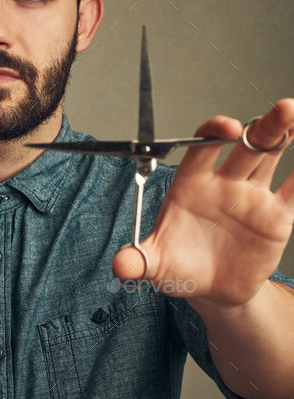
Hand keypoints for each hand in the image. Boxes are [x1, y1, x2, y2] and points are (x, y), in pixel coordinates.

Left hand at [112, 99, 293, 306]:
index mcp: (191, 185)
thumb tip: (120, 266)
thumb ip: (139, 260)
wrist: (212, 290)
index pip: (201, 149)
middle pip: (243, 146)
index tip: (227, 126)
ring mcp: (251, 196)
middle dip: (261, 126)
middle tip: (283, 109)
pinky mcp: (276, 216)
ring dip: (284, 134)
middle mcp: (222, 183)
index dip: (213, 133)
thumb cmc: (180, 266)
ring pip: (269, 157)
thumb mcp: (157, 264)